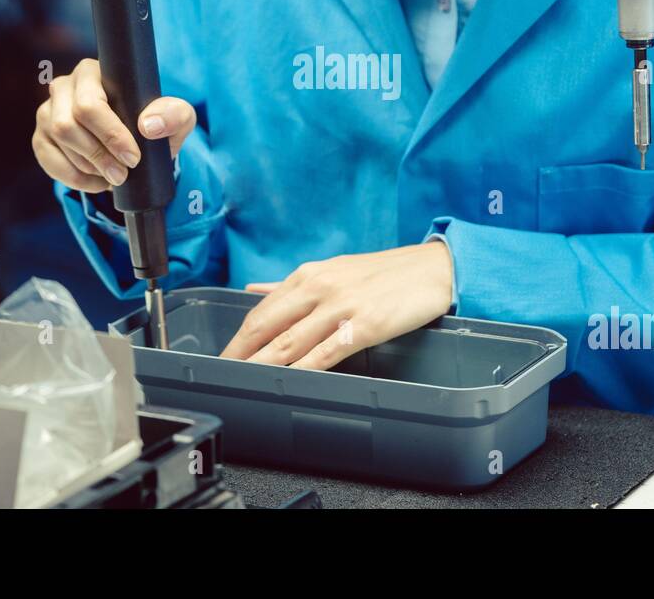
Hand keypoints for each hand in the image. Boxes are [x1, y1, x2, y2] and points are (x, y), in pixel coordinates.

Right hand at [33, 58, 194, 191]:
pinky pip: (49, 162)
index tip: (133, 158)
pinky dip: (76, 178)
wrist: (138, 144)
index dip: (111, 135)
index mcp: (94, 72)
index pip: (90, 104)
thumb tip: (148, 126)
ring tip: (114, 177)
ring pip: (58, 142)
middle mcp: (64, 86)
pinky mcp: (41, 138)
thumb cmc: (154, 124)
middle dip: (98, 155)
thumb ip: (174, 115)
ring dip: (89, 166)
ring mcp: (47, 112)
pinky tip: (97, 181)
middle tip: (123, 174)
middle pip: (67, 125)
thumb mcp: (176, 119)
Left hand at [223, 242, 453, 369]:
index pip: (261, 310)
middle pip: (268, 326)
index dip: (238, 338)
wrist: (434, 268)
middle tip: (219, 377)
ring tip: (240, 384)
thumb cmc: (384, 273)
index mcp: (309, 275)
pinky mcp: (366, 324)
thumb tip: (253, 291)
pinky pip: (327, 351)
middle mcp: (320, 287)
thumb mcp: (333, 269)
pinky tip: (288, 381)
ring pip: (291, 341)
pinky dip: (303, 368)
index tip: (220, 359)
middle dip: (240, 354)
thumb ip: (291, 286)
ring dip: (262, 365)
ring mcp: (342, 306)